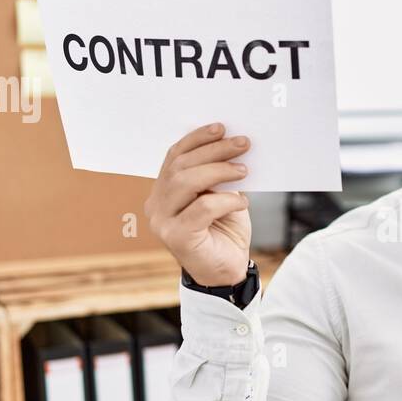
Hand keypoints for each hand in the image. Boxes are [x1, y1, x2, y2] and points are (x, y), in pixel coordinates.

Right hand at [145, 122, 251, 286]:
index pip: (174, 157)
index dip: (197, 139)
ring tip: (244, 170)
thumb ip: (217, 176)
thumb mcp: (221, 196)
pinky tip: (242, 202)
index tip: (221, 128)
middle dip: (213, 151)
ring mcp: (163, 222)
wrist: (227, 272)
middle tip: (242, 144)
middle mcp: (157, 205)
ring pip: (186, 183)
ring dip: (219, 171)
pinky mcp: (177, 238)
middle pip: (180, 167)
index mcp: (163, 191)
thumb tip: (233, 145)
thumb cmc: (224, 232)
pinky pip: (202, 208)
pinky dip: (225, 200)